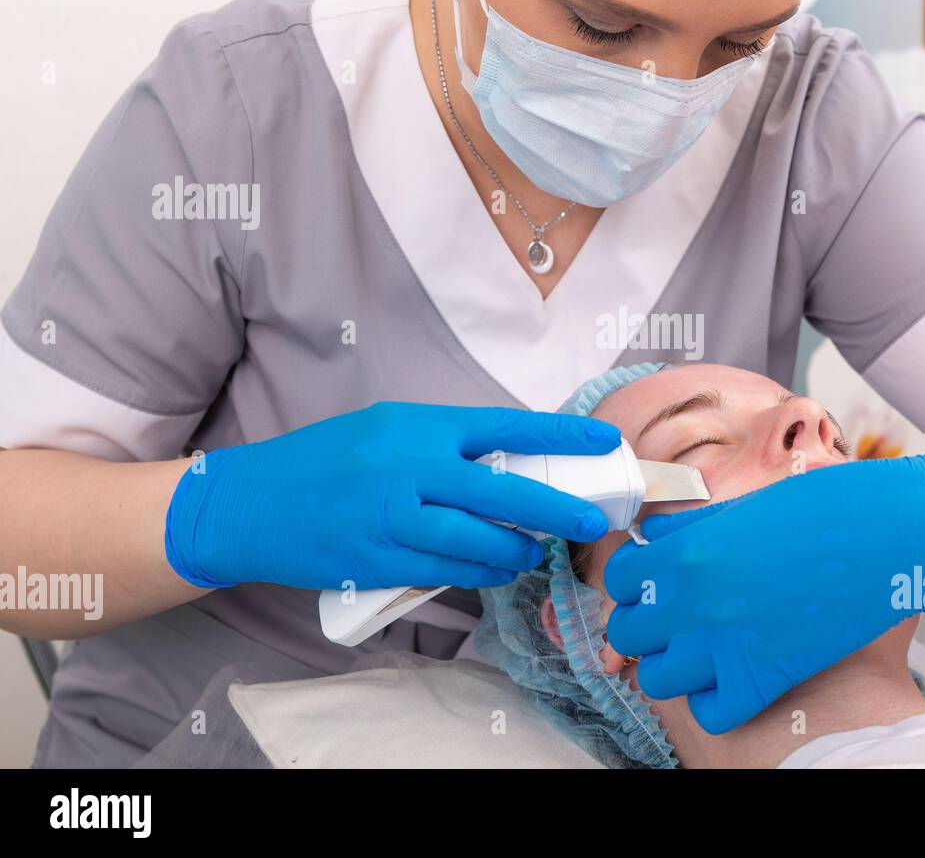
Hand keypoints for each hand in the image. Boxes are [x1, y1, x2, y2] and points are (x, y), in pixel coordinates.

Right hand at [164, 402, 619, 589]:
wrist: (248, 503)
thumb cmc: (323, 461)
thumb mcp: (385, 430)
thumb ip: (442, 444)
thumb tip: (505, 460)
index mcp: (417, 426)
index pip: (505, 426)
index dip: (561, 434)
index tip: (603, 440)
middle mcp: (410, 468)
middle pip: (504, 490)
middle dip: (556, 508)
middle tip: (590, 520)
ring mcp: (394, 517)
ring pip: (479, 540)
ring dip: (515, 550)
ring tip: (532, 552)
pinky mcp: (379, 560)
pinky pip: (446, 570)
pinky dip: (478, 571)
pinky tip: (494, 569)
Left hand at [603, 451, 924, 733]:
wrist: (891, 532)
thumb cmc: (826, 508)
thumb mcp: (746, 505)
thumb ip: (695, 527)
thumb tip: (656, 539)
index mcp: (687, 549)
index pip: (619, 579)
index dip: (634, 584)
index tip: (655, 584)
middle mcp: (694, 599)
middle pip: (627, 634)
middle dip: (647, 628)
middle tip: (678, 620)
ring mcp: (724, 642)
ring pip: (656, 680)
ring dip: (674, 668)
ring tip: (702, 652)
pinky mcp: (764, 676)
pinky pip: (708, 712)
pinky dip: (716, 701)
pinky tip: (735, 678)